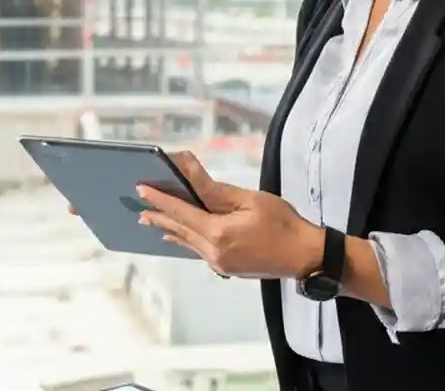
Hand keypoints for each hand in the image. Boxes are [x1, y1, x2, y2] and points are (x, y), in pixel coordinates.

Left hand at [137, 150, 322, 278]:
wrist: (305, 256)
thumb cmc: (283, 224)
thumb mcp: (251, 200)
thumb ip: (216, 190)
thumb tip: (190, 175)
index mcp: (218, 233)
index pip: (181, 212)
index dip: (160, 199)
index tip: (142, 189)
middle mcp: (213, 252)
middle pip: (179, 229)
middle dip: (159, 216)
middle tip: (139, 206)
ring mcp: (219, 263)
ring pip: (187, 241)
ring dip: (169, 228)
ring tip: (151, 220)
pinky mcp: (227, 268)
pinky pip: (198, 251)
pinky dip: (185, 240)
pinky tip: (178, 237)